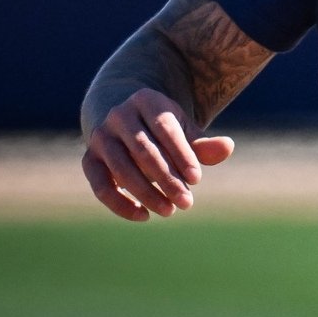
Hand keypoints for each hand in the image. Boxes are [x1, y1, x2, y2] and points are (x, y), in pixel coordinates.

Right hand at [81, 88, 234, 220]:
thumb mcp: (184, 129)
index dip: (182, 155)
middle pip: (144, 151)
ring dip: (147, 193)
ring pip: (122, 169)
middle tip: (187, 203)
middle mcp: (119, 115)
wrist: (125, 120)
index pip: (166, 129)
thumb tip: (228, 147)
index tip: (197, 180)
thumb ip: (203, 142)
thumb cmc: (163, 128)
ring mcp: (100, 137)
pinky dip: (120, 204)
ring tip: (169, 211)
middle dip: (167, 180)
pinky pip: (101, 186)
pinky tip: (143, 216)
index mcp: (146, 100)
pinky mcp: (89, 159)